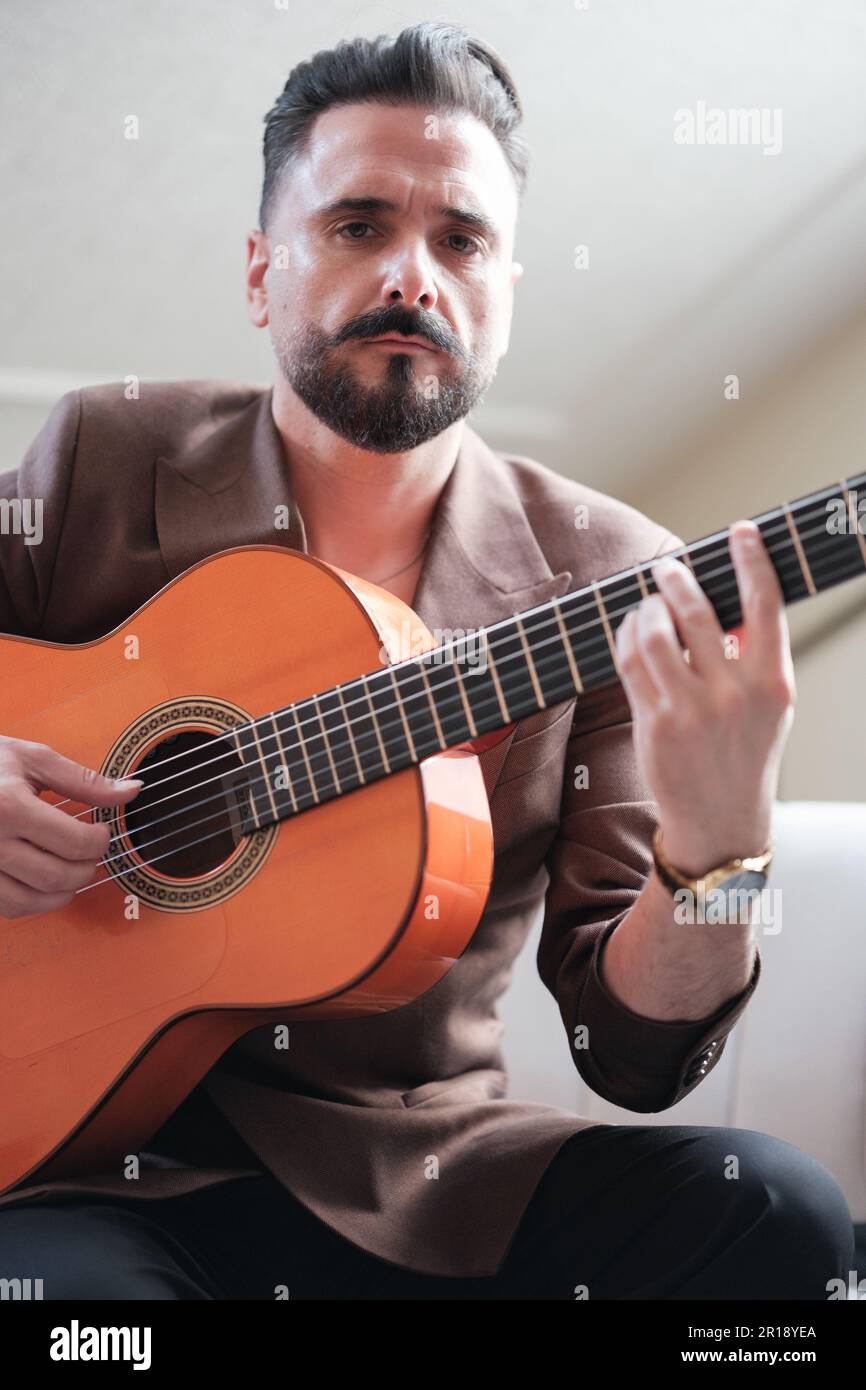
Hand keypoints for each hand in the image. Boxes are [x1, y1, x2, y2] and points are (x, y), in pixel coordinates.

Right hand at [0, 737, 141, 918]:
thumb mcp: (32, 759)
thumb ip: (83, 780)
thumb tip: (131, 791)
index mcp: (8, 805)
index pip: (72, 841)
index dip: (99, 841)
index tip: (102, 833)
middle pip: (54, 875)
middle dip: (85, 869)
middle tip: (91, 853)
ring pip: (30, 900)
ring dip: (63, 892)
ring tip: (72, 870)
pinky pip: (7, 906)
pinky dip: (33, 902)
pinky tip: (44, 882)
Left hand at [614, 520, 795, 875]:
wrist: (721, 818)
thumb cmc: (746, 751)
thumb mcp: (771, 705)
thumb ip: (758, 656)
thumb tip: (733, 601)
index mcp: (773, 683)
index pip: (765, 606)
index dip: (751, 561)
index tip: (740, 532)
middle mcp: (733, 694)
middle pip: (697, 613)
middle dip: (676, 579)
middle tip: (668, 567)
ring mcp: (690, 710)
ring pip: (654, 634)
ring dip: (645, 608)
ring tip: (646, 604)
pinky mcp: (654, 724)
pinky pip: (630, 663)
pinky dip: (626, 637)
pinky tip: (629, 630)